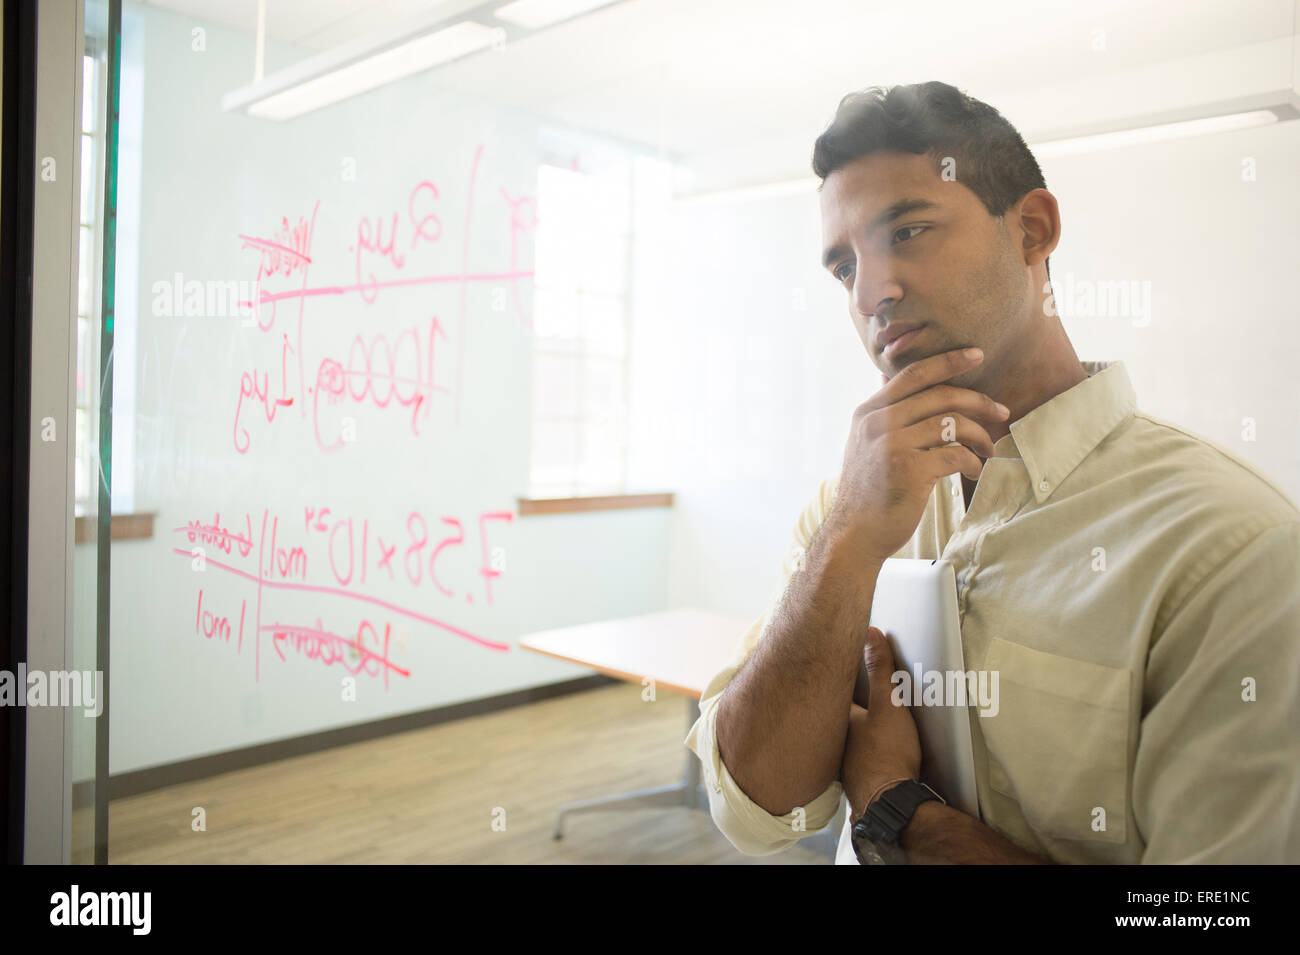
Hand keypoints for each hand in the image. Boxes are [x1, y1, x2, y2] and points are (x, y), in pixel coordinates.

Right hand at [824, 347, 1008, 563]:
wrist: (855, 533)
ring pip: (951, 424)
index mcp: (868, 412)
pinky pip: (954, 454)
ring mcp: (891, 445)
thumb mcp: (863, 443)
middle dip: (978, 401)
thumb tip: (887, 378)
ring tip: (989, 449)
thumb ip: (882, 413)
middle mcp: (876, 423)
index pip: (913, 374)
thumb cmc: (868, 491)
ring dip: (979, 436)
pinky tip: (974, 470)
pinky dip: (971, 461)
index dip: (948, 361)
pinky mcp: (908, 469)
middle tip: (1001, 411)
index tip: (977, 355)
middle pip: (939, 396)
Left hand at [841, 627, 921, 817]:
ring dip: (851, 728)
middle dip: (841, 702)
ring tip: (861, 716)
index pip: (831, 689)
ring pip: (842, 737)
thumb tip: (870, 634)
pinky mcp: (858, 778)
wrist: (893, 803)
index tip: (838, 662)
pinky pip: (855, 756)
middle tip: (847, 687)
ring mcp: (843, 761)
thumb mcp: (889, 704)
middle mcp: (833, 740)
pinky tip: (870, 751)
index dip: (837, 675)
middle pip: (834, 714)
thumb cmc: (887, 754)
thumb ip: (881, 669)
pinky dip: (860, 749)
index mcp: (837, 719)